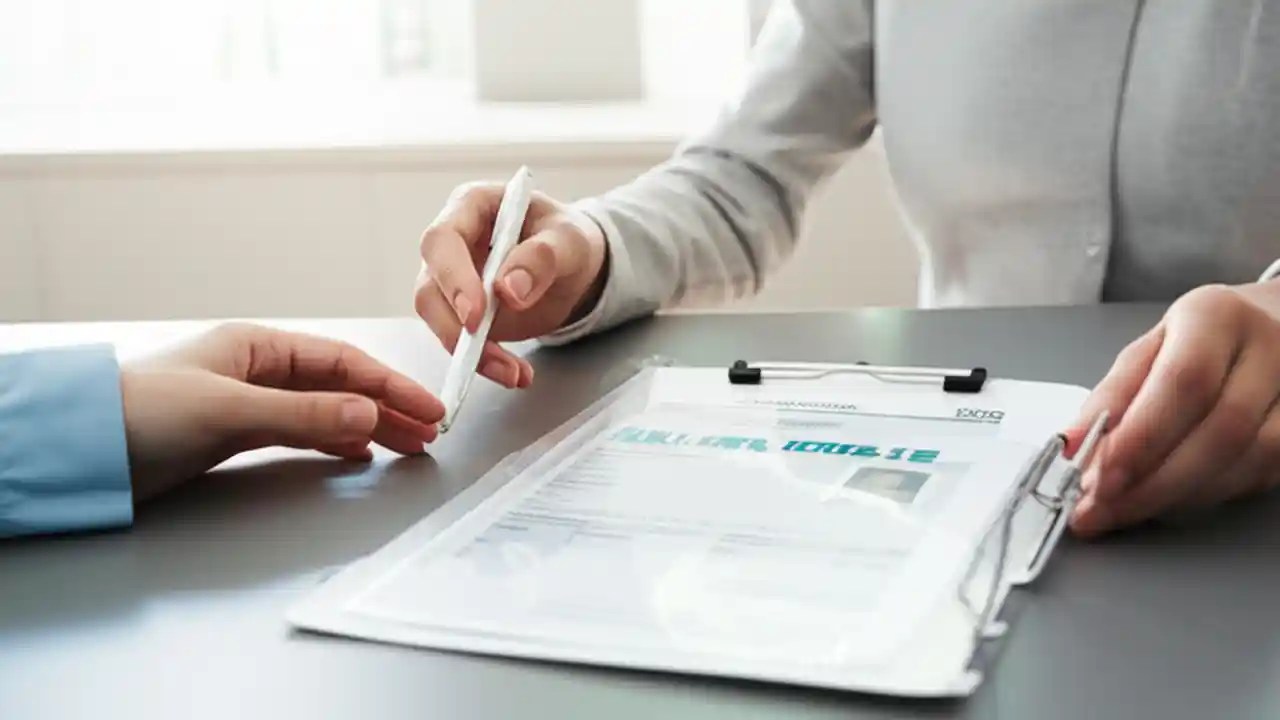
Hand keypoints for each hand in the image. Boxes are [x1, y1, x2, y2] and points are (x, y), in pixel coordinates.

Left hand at [120, 323, 444, 501]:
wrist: (83, 450)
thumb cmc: (142, 413)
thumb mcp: (231, 410)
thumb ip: (304, 415)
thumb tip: (369, 415)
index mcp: (256, 346)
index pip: (342, 362)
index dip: (390, 385)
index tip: (427, 408)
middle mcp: (256, 370)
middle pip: (340, 386)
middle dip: (387, 407)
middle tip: (429, 432)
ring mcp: (247, 402)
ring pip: (325, 411)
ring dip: (368, 426)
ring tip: (407, 445)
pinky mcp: (234, 435)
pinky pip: (302, 432)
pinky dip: (334, 441)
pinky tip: (357, 450)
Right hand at [414, 182, 607, 388]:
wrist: (573, 268)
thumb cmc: (566, 240)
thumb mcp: (568, 240)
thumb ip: (542, 257)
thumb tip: (509, 289)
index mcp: (470, 207)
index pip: (443, 240)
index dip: (453, 278)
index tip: (476, 314)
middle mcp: (451, 244)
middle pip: (430, 286)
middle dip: (455, 327)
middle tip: (487, 354)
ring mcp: (451, 281)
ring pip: (439, 321)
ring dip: (471, 354)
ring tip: (514, 374)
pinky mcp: (460, 314)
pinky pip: (460, 342)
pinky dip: (485, 363)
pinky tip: (516, 375)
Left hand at [1069, 283, 1279, 535]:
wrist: (1278, 323)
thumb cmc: (1203, 338)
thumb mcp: (1151, 348)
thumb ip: (1114, 394)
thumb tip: (1072, 445)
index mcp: (1216, 316)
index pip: (1184, 382)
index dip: (1141, 437)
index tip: (1099, 478)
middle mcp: (1271, 349)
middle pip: (1220, 430)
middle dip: (1153, 482)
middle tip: (1102, 509)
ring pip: (1248, 461)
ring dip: (1178, 497)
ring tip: (1126, 510)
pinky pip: (1261, 475)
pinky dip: (1207, 495)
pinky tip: (1170, 501)